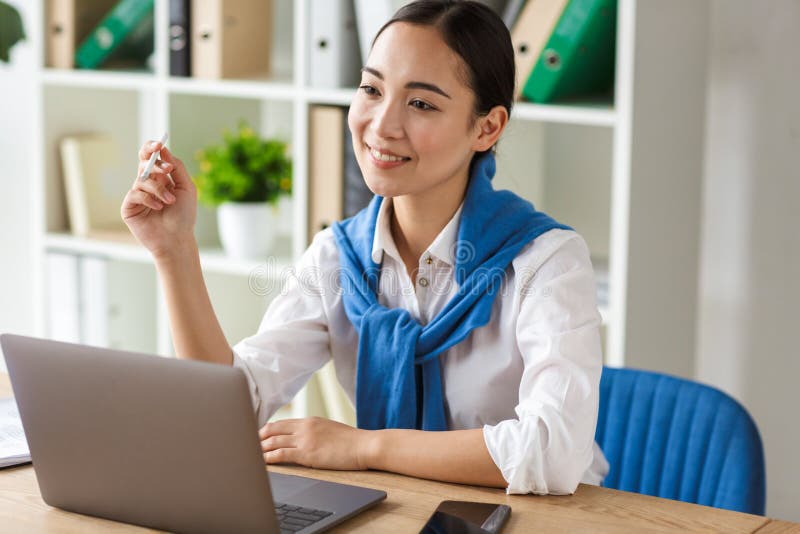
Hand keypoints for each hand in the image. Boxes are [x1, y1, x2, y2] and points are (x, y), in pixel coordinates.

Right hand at [120, 140, 197, 258]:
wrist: (177, 239)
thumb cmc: (184, 215)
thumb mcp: (187, 188)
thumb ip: (177, 168)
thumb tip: (164, 149)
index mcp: (160, 178)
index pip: (151, 157)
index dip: (151, 148)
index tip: (159, 144)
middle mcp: (147, 184)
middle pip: (143, 163)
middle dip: (155, 165)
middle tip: (168, 171)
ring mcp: (136, 195)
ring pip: (142, 179)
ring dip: (159, 189)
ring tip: (170, 201)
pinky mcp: (128, 207)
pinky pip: (135, 194)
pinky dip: (148, 198)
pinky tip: (158, 207)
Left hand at [259, 417, 372, 470]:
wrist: (364, 445)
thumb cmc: (351, 441)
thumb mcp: (329, 429)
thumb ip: (314, 430)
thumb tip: (303, 437)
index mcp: (310, 420)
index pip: (281, 423)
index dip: (266, 429)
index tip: (258, 436)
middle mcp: (305, 427)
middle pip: (273, 429)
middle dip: (258, 437)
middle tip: (247, 444)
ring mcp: (305, 440)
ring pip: (274, 441)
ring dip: (260, 448)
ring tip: (249, 454)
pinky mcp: (307, 454)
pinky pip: (282, 454)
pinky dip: (269, 457)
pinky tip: (262, 462)